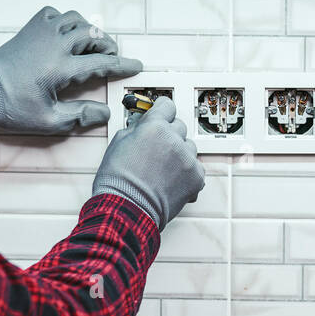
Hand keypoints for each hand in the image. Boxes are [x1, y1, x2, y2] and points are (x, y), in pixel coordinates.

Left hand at [0, 6, 141, 132]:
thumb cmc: (12, 108)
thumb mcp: (48, 120)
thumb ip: (79, 115)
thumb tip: (104, 113)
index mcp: (61, 68)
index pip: (102, 62)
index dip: (122, 65)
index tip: (135, 66)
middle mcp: (55, 45)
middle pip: (93, 34)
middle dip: (107, 44)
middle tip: (110, 56)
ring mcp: (42, 32)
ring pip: (76, 19)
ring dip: (88, 30)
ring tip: (90, 44)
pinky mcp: (31, 28)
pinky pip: (55, 14)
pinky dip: (65, 20)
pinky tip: (65, 34)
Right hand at [92, 95, 203, 228]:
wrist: (127, 211)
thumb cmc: (118, 182)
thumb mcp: (118, 143)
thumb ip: (136, 128)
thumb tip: (143, 123)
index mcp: (154, 127)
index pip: (167, 105)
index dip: (162, 111)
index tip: (161, 114)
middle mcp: (174, 140)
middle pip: (179, 126)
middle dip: (168, 134)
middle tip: (155, 149)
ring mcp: (187, 159)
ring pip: (188, 147)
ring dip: (178, 153)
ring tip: (161, 168)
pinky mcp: (196, 177)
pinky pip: (195, 166)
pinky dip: (186, 172)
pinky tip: (170, 180)